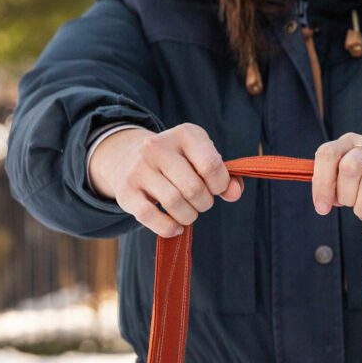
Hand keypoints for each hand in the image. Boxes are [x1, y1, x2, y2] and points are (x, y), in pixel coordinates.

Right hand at [89, 122, 243, 236]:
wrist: (128, 157)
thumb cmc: (176, 163)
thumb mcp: (201, 159)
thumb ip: (224, 177)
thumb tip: (235, 193)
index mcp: (185, 134)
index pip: (211, 165)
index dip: (220, 185)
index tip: (214, 188)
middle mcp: (158, 146)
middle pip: (194, 188)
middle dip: (204, 203)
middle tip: (199, 202)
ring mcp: (139, 168)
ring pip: (174, 203)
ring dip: (188, 217)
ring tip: (187, 213)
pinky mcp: (126, 191)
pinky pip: (151, 217)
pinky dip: (168, 228)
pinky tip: (174, 227)